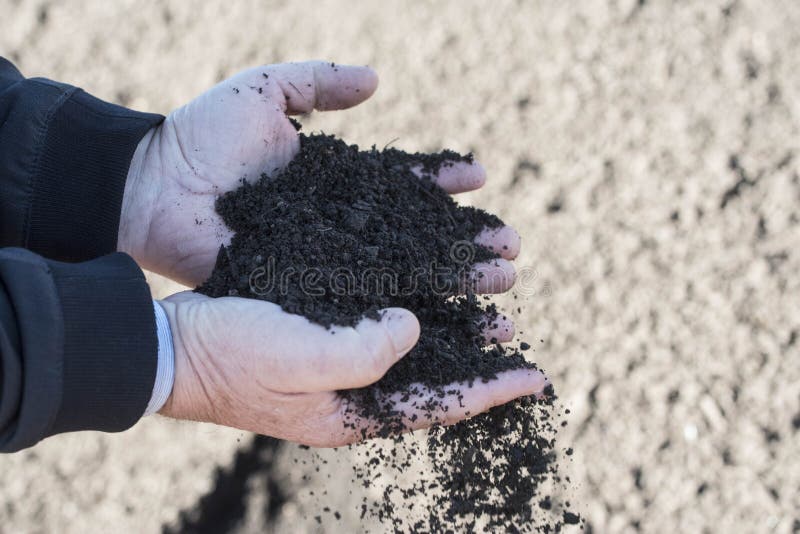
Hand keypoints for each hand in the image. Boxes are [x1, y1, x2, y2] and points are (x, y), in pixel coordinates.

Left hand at [118, 60, 521, 287]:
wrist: (153, 188)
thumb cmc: (203, 136)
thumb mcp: (264, 93)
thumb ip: (319, 82)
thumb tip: (378, 80)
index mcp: (336, 179)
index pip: (403, 182)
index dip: (441, 183)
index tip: (480, 180)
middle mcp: (339, 224)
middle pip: (415, 234)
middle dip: (463, 241)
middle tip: (510, 252)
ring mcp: (324, 260)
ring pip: (400, 272)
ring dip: (450, 279)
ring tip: (498, 283)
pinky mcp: (304, 290)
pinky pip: (360, 299)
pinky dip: (402, 307)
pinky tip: (443, 313)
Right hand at [157, 292, 549, 446]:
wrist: (172, 344)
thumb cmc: (231, 356)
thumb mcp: (301, 359)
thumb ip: (368, 351)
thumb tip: (415, 326)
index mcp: (353, 411)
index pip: (439, 404)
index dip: (490, 389)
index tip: (536, 376)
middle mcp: (350, 391)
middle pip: (430, 376)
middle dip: (475, 356)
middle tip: (513, 330)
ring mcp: (332, 363)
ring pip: (408, 346)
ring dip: (448, 325)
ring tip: (484, 304)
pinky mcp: (317, 333)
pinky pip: (376, 321)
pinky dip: (407, 305)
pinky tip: (421, 285)